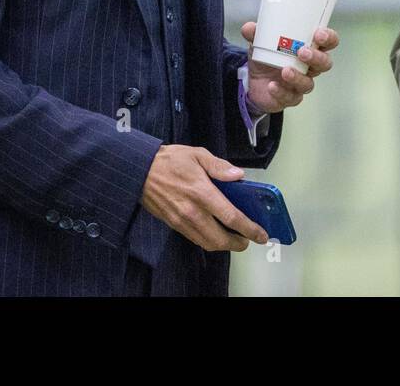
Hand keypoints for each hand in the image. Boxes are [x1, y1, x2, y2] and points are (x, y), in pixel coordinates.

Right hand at [140, 145, 268, 252]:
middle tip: (249, 239)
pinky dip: (209, 241)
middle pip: (220, 239)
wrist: (139, 170)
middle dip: (238, 243)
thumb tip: (239, 175)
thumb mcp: (198, 155)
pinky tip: (216, 232)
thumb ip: (220, 166)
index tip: (260, 234)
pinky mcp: (173, 224)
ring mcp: (181, 220)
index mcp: (201, 192)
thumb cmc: (170, 160)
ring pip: (207, 243)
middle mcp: (192, 211)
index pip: (231, 217)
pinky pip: (195, 239)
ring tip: (235, 238)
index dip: (249, 228)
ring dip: (224, 245)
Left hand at [240, 22, 338, 113]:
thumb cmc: (267, 58)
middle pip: (325, 63)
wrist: (254, 83)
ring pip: (308, 83)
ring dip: (298, 76)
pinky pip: (290, 97)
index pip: (329, 42)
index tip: (319, 34)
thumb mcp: (260, 43)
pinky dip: (281, 91)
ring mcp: (302, 84)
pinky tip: (272, 86)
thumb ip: (256, 34)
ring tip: (285, 70)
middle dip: (316, 57)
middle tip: (302, 52)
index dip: (329, 38)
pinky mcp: (291, 98)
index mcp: (310, 48)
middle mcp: (310, 67)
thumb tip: (249, 27)